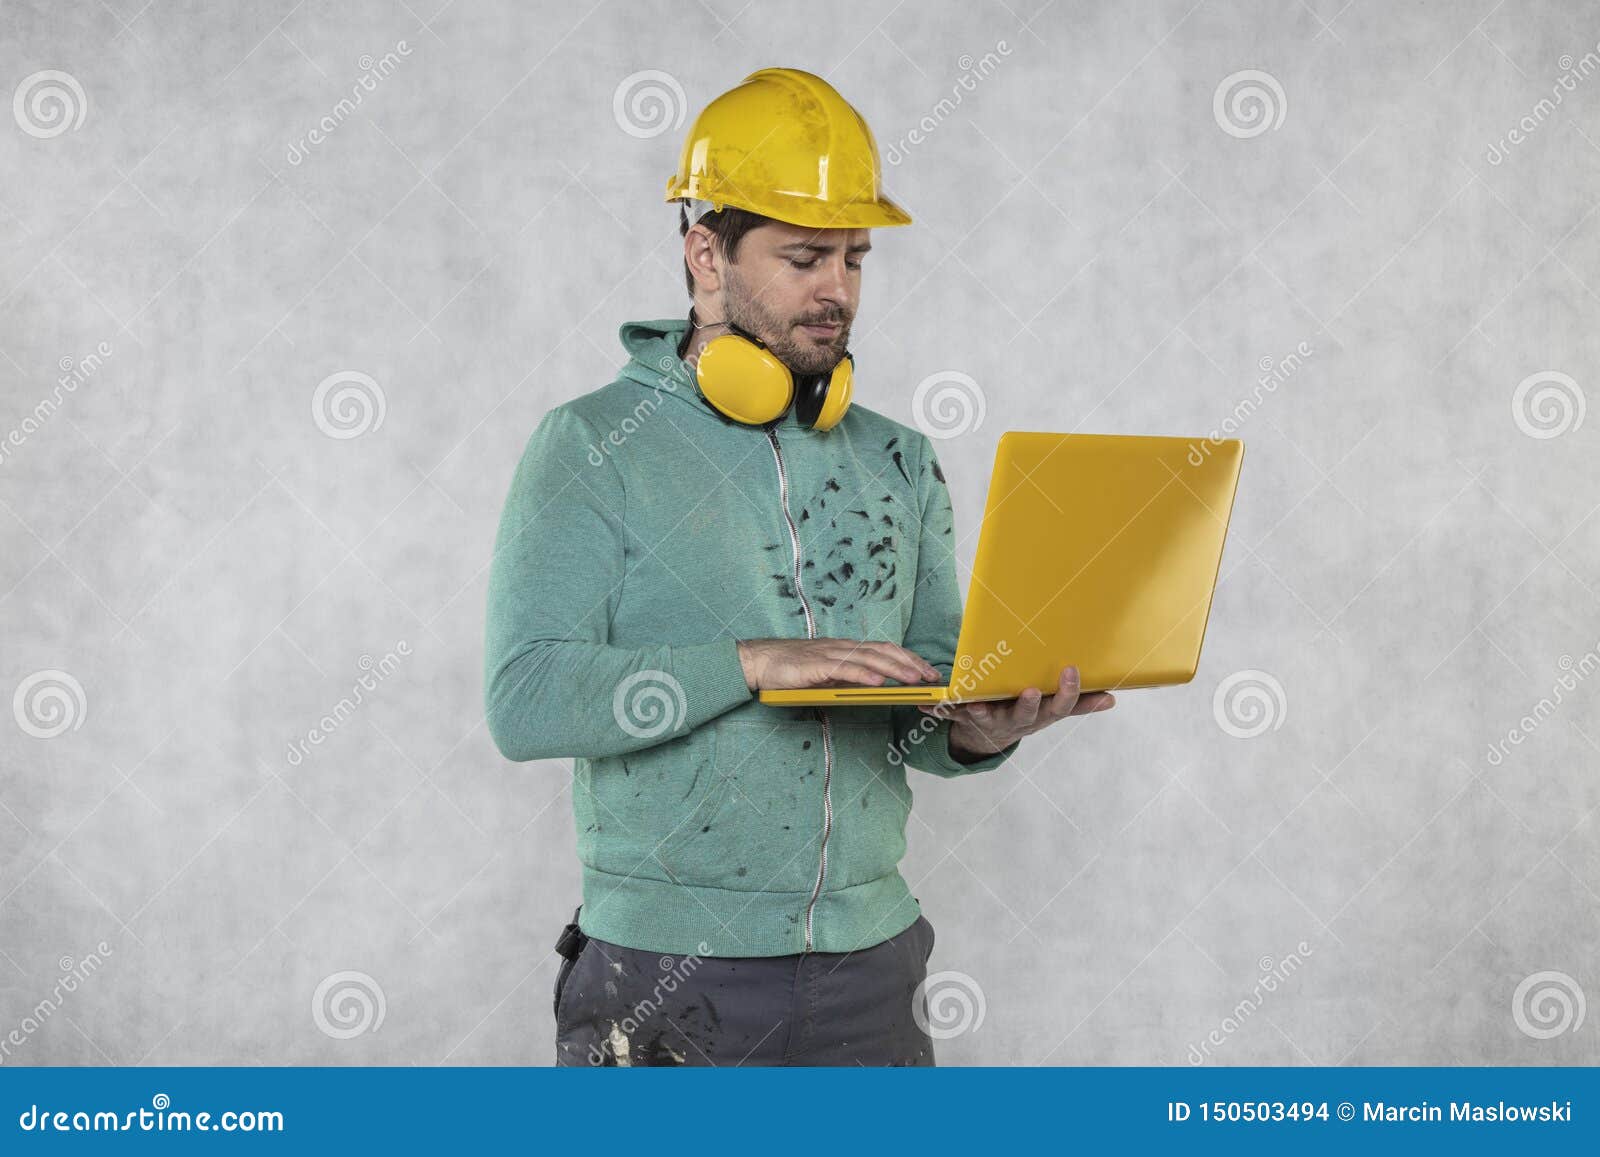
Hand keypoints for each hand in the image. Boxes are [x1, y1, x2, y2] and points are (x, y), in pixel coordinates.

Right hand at [737, 637, 940, 691]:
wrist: (760, 661)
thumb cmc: (793, 669)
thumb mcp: (829, 676)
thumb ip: (850, 679)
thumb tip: (877, 687)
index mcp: (848, 650)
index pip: (885, 650)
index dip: (909, 658)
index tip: (928, 671)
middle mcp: (843, 648)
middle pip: (883, 652)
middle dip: (910, 663)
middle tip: (931, 677)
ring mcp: (830, 654)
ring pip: (868, 658)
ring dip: (894, 668)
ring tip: (913, 680)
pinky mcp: (815, 665)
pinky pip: (844, 669)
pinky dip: (863, 675)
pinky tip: (878, 683)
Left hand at [918, 665, 1114, 761]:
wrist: (990, 738)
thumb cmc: (1026, 714)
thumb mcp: (1052, 711)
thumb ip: (1079, 703)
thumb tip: (1112, 698)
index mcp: (1039, 716)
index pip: (1058, 707)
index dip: (1065, 692)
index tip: (1069, 670)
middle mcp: (1016, 721)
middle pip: (1024, 715)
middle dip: (1026, 704)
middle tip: (1029, 691)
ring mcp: (990, 720)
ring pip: (985, 717)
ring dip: (978, 711)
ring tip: (972, 703)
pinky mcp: (964, 719)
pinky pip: (950, 716)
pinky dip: (938, 710)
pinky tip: (926, 705)